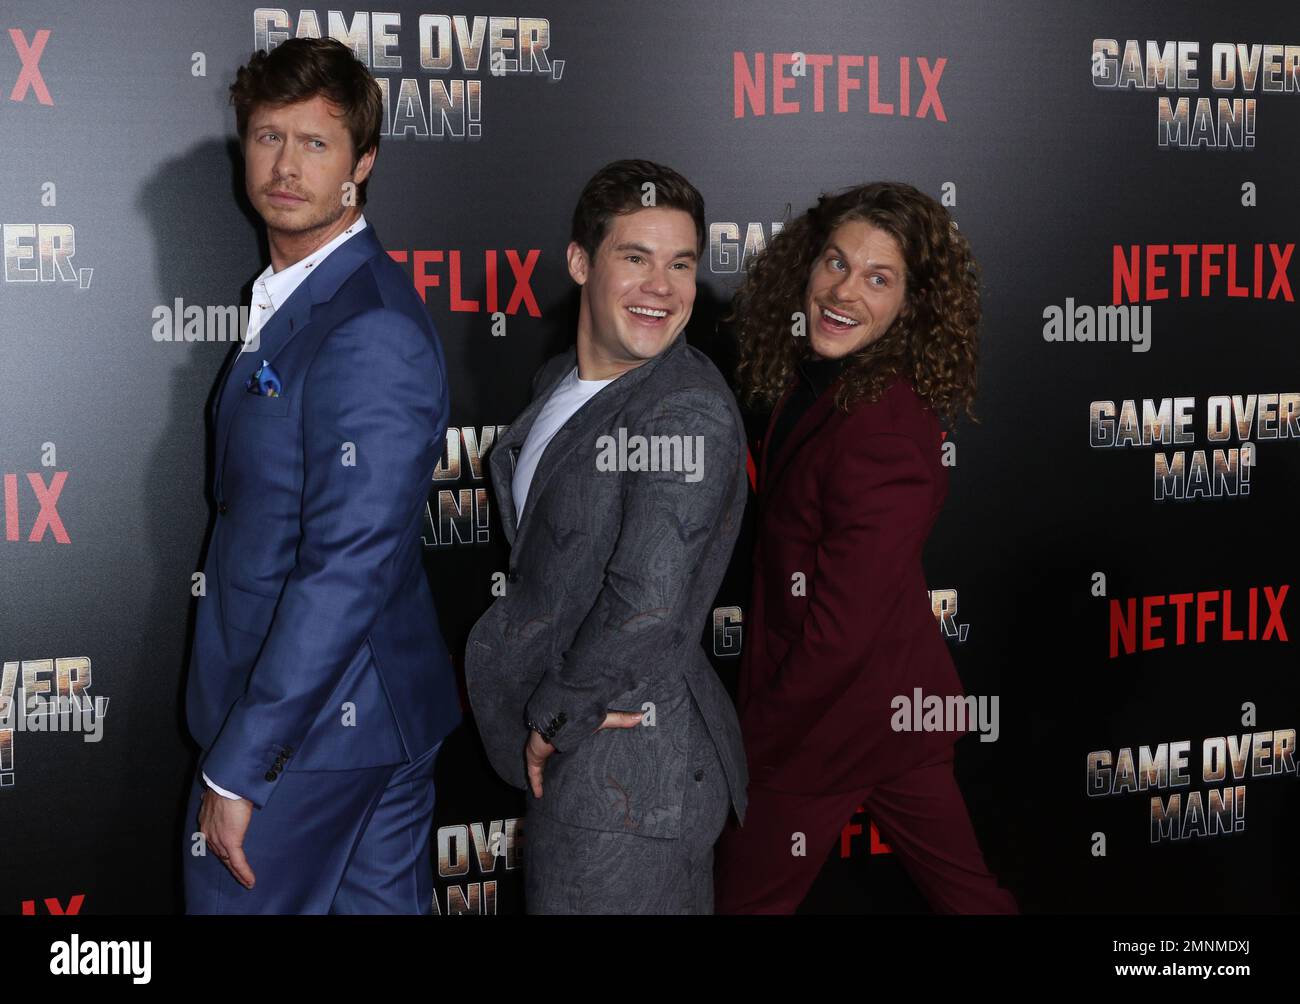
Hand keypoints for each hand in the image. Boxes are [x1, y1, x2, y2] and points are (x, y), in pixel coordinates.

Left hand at [198, 790, 256, 888]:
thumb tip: (206, 796)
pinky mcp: (230, 842)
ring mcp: (219, 840)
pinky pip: (238, 862)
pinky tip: (251, 881)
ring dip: (238, 873)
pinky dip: (244, 873)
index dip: (221, 851)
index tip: (227, 855)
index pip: (213, 842)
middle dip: (229, 865)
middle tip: (239, 874)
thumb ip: (211, 800)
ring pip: (229, 862)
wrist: (228, 786)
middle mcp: (209, 835)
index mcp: (205, 824)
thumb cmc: (225, 787)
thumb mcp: (213, 795)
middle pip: (220, 855)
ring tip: (247, 881)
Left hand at [525, 710, 643, 798]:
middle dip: (555, 766)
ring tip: (551, 790)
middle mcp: (554, 744)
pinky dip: (536, 783)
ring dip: (544, 776)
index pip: (567, 744)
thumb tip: (642, 716)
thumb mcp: (600, 721)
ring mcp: (543, 752)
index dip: (570, 751)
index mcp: (567, 736)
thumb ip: (619, 719)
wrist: (552, 722)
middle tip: (564, 780)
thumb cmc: (575, 720)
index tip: (576, 762)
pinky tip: (539, 795)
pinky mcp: (534, 759)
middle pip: (554, 757)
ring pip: (542, 766)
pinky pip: (534, 774)